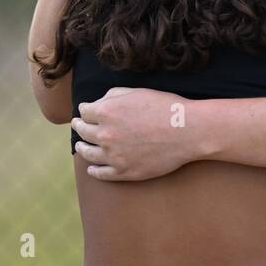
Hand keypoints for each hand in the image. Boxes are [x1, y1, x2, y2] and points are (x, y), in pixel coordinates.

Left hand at [71, 87, 197, 180]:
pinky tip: (92, 169)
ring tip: (80, 147)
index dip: (85, 110)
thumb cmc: (166, 107)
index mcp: (106, 112)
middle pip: (83, 132)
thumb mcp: (138, 92)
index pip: (85, 112)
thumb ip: (114, 95)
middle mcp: (105, 134)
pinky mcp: (124, 172)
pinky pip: (101, 173)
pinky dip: (93, 171)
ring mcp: (113, 156)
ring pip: (88, 153)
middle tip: (78, 126)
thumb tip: (99, 102)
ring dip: (82, 148)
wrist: (187, 131)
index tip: (85, 112)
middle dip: (80, 126)